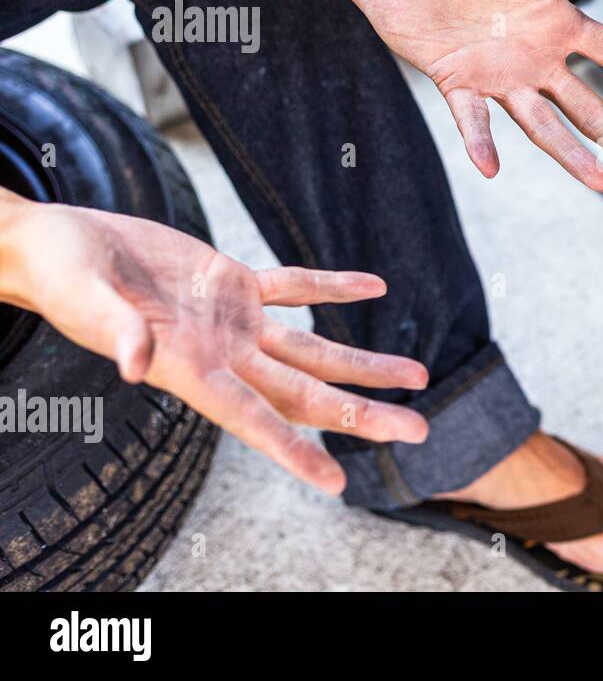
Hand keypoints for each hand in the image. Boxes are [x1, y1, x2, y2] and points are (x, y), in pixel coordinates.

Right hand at [0, 197, 428, 494]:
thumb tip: (134, 366)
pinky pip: (294, 286)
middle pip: (306, 393)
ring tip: (418, 376)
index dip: (292, 452)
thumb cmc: (60, 275)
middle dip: (363, 414)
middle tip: (419, 432)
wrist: (60, 243)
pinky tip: (374, 286)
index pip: (252, 420)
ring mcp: (232, 321)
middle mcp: (221, 355)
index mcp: (187, 369)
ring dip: (365, 363)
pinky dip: (333, 287)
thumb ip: (113, 331)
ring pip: (314, 348)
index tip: (337, 483)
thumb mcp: (81, 299)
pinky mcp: (232, 282)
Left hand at [349, 0, 602, 190]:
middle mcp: (534, 58)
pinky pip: (473, 118)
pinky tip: (491, 166)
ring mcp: (497, 74)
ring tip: (602, 183)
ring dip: (571, 154)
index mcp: (556, 23)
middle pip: (591, 108)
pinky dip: (481, 141)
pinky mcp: (457, 80)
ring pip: (544, 123)